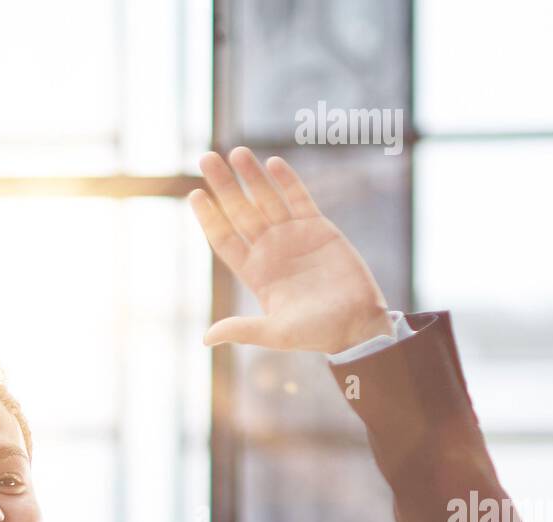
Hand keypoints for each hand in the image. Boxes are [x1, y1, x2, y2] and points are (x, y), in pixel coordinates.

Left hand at [189, 147, 392, 353]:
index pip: (225, 239)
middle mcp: (270, 251)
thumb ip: (241, 329)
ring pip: (267, 199)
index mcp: (255, 274)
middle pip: (240, 212)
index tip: (195, 194)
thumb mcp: (275, 333)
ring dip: (251, 176)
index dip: (209, 217)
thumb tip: (206, 338)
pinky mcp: (319, 228)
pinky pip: (299, 199)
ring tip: (236, 151)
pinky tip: (272, 164)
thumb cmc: (316, 333)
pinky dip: (287, 182)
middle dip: (223, 186)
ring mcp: (293, 237)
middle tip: (205, 157)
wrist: (357, 324)